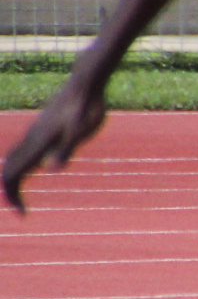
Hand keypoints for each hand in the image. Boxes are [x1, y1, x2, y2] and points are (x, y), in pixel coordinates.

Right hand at [3, 75, 108, 213]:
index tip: (23, 214)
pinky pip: (23, 150)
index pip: (14, 174)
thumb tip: (52, 167)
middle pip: (10, 168)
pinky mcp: (42, 127)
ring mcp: (35, 132)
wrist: (86, 84)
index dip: (14, 196)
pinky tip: (35, 167)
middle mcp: (31, 139)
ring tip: (23, 196)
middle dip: (12, 191)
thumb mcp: (82, 131)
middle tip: (23, 212)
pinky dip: (21, 165)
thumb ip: (66, 148)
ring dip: (15, 178)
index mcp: (37, 144)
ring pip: (14, 158)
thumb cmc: (88, 108)